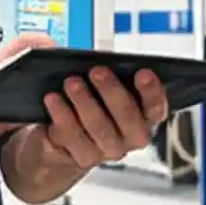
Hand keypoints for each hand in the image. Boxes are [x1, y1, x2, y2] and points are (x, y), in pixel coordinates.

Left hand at [35, 65, 169, 170]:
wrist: (53, 144)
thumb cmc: (79, 103)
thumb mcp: (85, 79)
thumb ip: (82, 62)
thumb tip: (50, 46)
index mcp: (141, 113)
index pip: (155, 105)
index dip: (152, 90)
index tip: (142, 72)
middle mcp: (129, 134)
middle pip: (129, 118)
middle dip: (113, 92)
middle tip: (97, 71)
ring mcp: (107, 149)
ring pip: (101, 128)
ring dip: (86, 102)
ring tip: (71, 82)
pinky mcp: (82, 158)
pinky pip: (74, 138)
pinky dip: (63, 116)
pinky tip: (52, 100)